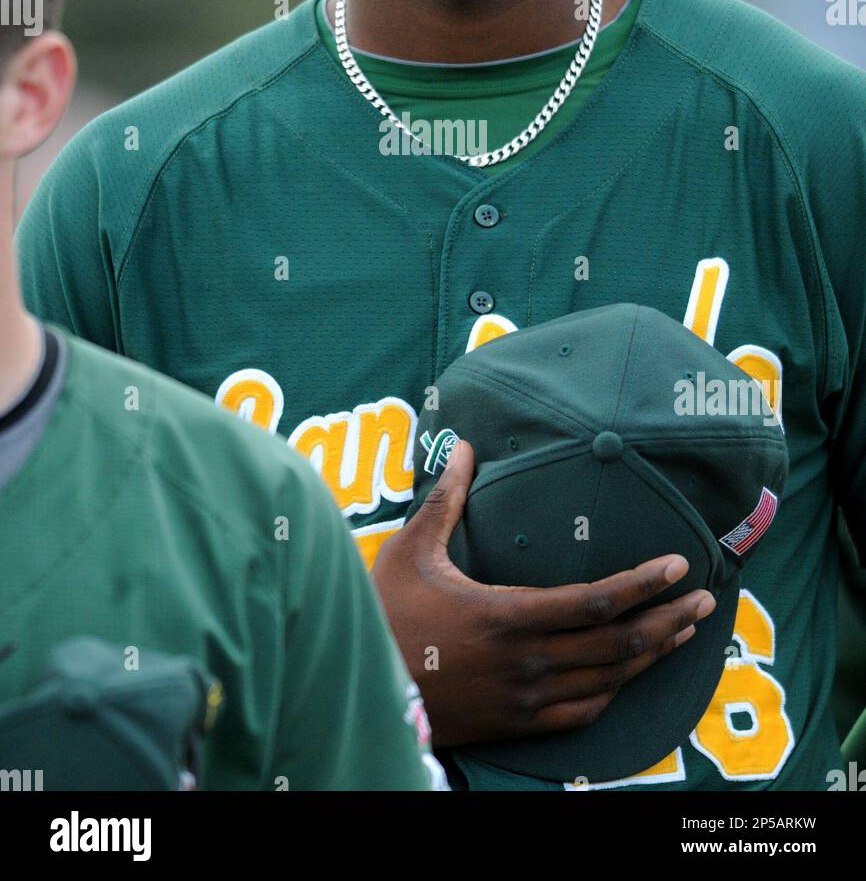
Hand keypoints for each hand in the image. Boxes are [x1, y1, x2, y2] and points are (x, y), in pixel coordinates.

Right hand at [372, 440, 715, 748]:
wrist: (360, 687)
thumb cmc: (385, 612)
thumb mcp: (411, 550)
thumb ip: (445, 498)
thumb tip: (462, 444)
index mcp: (507, 615)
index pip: (596, 601)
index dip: (644, 583)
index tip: (678, 565)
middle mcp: (526, 661)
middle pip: (617, 643)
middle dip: (668, 620)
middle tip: (704, 600)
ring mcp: (525, 698)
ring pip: (607, 679)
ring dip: (652, 655)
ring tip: (684, 632)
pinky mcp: (518, 723)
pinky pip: (582, 711)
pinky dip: (615, 691)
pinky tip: (630, 674)